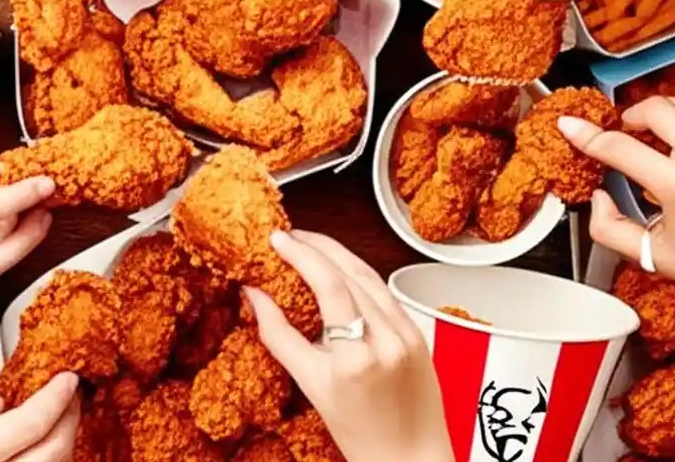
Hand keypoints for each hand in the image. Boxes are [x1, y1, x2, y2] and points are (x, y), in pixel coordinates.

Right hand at [245, 231, 450, 461]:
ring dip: (339, 254)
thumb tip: (255, 296)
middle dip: (318, 245)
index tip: (278, 240)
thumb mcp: (312, 387)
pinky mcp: (419, 333)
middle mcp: (387, 340)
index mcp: (355, 357)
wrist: (412, 459)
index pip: (329, 285)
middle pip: (350, 272)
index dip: (301, 254)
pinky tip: (343, 271)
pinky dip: (361, 275)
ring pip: (371, 276)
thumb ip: (279, 336)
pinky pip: (386, 293)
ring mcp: (408, 334)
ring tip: (312, 245)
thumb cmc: (362, 435)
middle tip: (291, 236)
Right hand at [555, 96, 674, 314]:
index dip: (586, 134)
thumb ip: (608, 228)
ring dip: (656, 117)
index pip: (618, 145)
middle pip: (652, 108)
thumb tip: (598, 197)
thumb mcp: (652, 254)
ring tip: (649, 142)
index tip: (570, 125)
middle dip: (627, 117)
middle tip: (620, 134)